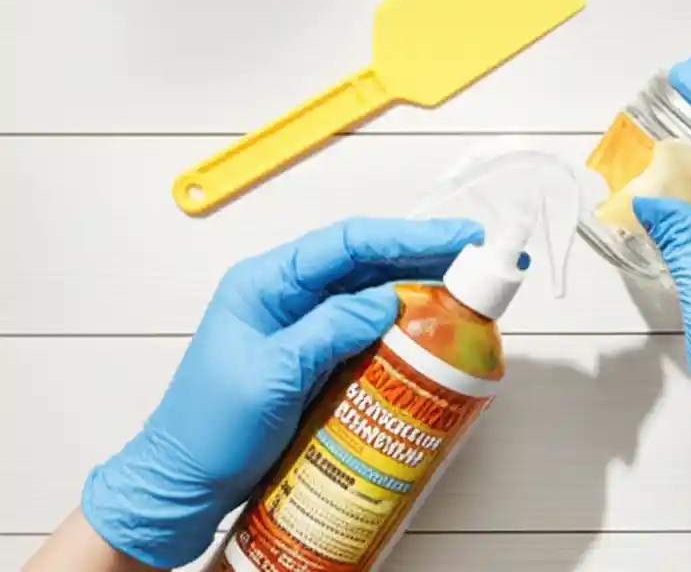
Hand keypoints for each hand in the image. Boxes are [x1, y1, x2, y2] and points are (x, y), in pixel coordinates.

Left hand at [80, 218, 480, 567]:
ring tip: (464, 290)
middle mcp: (286, 295)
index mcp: (265, 282)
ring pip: (369, 293)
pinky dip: (401, 327)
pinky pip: (366, 330)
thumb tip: (385, 300)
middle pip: (364, 261)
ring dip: (416, 290)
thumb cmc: (208, 429)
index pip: (345, 243)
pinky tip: (431, 331)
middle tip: (474, 257)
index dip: (404, 236)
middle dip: (420, 256)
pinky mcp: (316, 356)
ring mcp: (302, 325)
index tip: (453, 238)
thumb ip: (329, 330)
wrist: (185, 484)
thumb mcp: (272, 374)